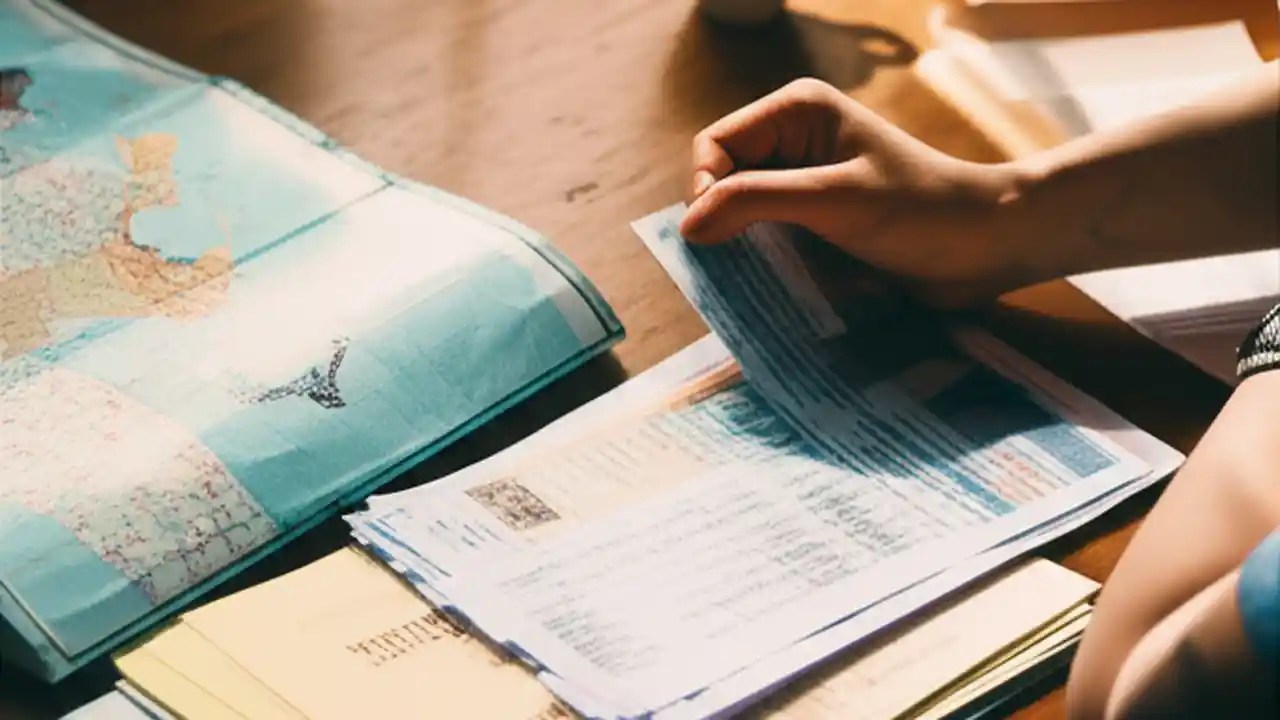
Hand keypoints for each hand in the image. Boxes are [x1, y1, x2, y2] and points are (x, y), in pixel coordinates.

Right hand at [679, 78, 1044, 307]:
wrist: (989, 244)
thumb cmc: (919, 210)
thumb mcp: (833, 200)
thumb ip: (756, 202)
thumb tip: (687, 225)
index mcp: (797, 112)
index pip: (714, 145)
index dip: (707, 189)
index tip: (720, 237)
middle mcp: (795, 140)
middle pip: (724, 181)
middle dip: (726, 224)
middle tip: (740, 268)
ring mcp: (806, 183)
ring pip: (744, 216)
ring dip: (750, 251)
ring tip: (768, 281)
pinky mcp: (819, 220)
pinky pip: (772, 242)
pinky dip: (772, 266)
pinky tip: (789, 286)